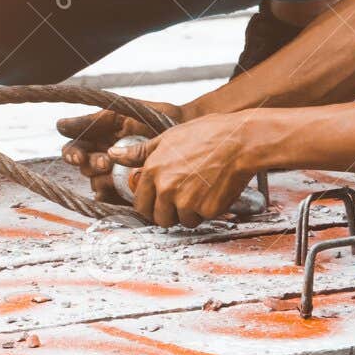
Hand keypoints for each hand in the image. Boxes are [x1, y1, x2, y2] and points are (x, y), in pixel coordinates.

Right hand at [56, 103, 181, 200]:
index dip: (72, 155)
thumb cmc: (154, 116)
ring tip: (115, 171)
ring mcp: (116, 175)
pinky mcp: (129, 189)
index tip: (77, 157)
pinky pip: (113, 199)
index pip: (75, 149)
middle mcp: (103, 157)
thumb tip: (58, 126)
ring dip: (102, 180)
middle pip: (84, 168)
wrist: (186, 127)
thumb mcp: (122, 113)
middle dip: (91, 165)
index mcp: (98, 139)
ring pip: (96, 183)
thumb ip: (92, 120)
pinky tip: (113, 193)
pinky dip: (111, 197)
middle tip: (105, 162)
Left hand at [108, 112, 269, 227]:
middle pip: (159, 218)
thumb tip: (114, 154)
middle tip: (183, 197)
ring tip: (201, 190)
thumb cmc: (208, 134)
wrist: (241, 141)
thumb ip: (140, 152)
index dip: (150, 204)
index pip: (140, 204)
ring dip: (190, 212)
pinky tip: (214, 190)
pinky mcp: (206, 210)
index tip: (159, 201)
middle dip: (169, 212)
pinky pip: (203, 218)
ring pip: (182, 220)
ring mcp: (186, 201)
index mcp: (153, 172)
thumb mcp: (169, 137)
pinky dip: (208, 209)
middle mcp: (166, 189)